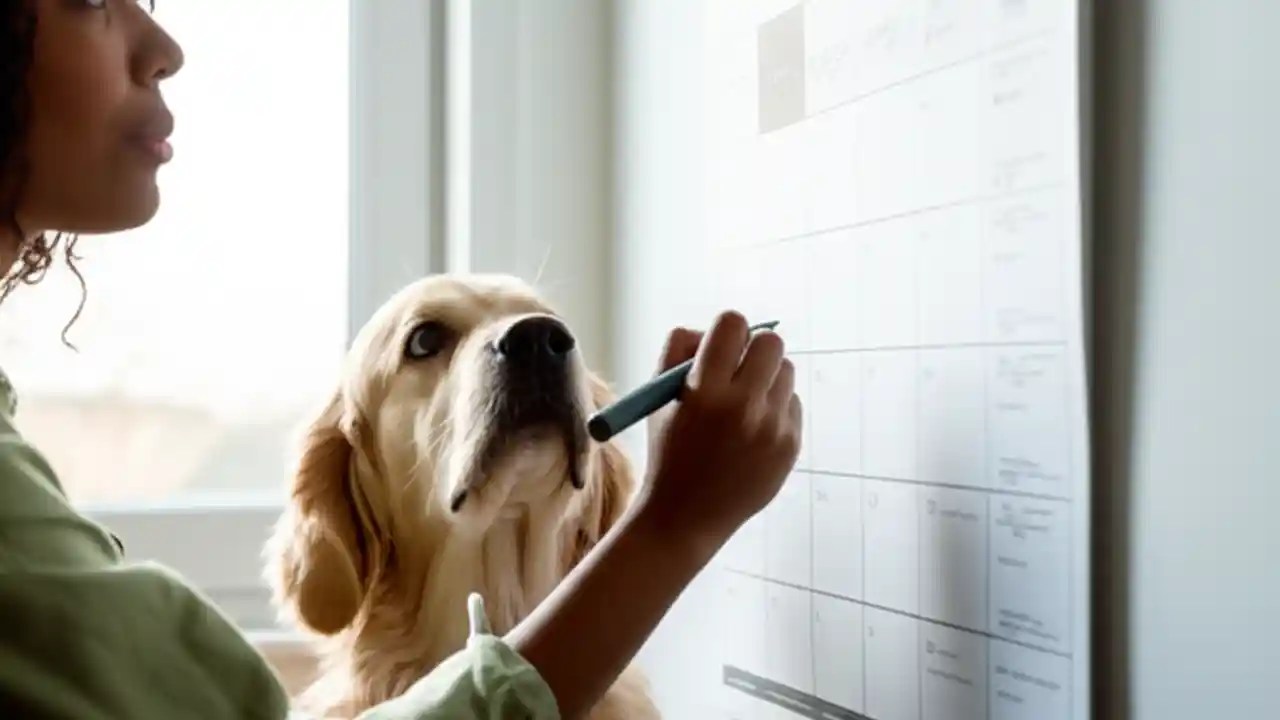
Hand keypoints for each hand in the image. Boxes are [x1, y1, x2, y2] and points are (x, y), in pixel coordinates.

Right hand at [636, 310, 802, 559]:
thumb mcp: (657, 399)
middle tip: (738, 369)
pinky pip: (792, 403)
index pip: (733, 324)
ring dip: (766, 378)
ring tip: (744, 403)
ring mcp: (772, 428)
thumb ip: (678, 351)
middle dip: (752, 349)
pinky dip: (775, 408)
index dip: (725, 332)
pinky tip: (752, 431)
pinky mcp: (790, 445)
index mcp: (705, 391)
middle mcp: (743, 407)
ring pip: (786, 370)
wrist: (685, 518)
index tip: (719, 348)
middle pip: (771, 342)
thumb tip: (710, 329)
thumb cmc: (668, 452)